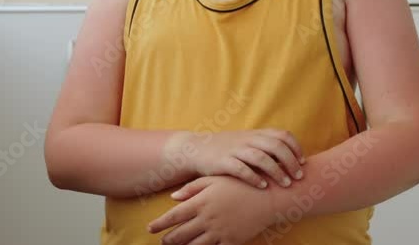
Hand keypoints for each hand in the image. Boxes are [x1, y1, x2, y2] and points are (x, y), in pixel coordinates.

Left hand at [148, 175, 276, 244]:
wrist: (268, 196)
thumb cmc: (240, 183)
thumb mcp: (215, 179)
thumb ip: (193, 188)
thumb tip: (173, 197)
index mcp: (201, 202)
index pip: (174, 216)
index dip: (160, 224)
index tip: (150, 228)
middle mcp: (207, 219)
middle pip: (180, 235)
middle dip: (168, 240)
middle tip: (161, 242)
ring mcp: (219, 232)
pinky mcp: (231, 241)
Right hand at [167, 129, 305, 189]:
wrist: (197, 149)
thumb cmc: (227, 149)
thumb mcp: (247, 143)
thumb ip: (265, 147)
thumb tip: (291, 159)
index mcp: (256, 134)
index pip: (283, 135)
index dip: (296, 148)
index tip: (303, 162)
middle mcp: (247, 140)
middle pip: (276, 146)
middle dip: (290, 162)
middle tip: (298, 176)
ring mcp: (235, 150)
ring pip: (261, 157)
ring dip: (276, 171)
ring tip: (285, 184)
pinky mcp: (223, 162)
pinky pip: (241, 169)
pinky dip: (254, 178)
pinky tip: (263, 187)